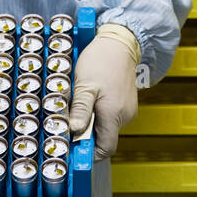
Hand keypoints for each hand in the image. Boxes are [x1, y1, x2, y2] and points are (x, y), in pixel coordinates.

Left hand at [68, 24, 139, 161]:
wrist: (120, 42)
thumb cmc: (102, 61)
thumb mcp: (85, 85)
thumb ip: (81, 110)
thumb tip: (75, 132)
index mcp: (114, 114)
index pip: (105, 149)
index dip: (89, 154)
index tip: (72, 149)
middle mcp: (124, 115)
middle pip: (104, 138)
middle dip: (86, 135)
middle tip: (69, 123)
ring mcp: (127, 109)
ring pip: (106, 126)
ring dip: (91, 122)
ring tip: (79, 105)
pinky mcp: (126, 102)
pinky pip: (111, 116)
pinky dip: (98, 113)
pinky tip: (89, 99)